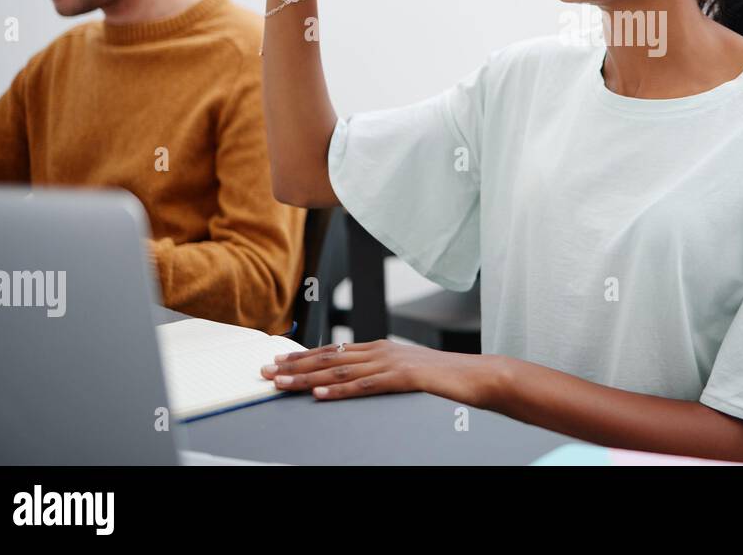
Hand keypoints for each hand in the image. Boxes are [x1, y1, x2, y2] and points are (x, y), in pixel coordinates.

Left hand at [260, 338, 492, 403]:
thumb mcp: (406, 372)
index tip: (278, 361)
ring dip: (307, 377)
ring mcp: (391, 363)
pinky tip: (320, 394)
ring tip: (281, 383)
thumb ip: (381, 373)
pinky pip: (365, 385)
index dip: (303, 356)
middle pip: (329, 357)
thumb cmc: (444, 377)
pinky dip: (339, 390)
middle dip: (294, 365)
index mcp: (381, 348)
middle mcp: (381, 350)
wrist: (477, 375)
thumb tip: (355, 381)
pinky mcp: (402, 378)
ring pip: (340, 370)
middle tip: (266, 371)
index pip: (334, 351)